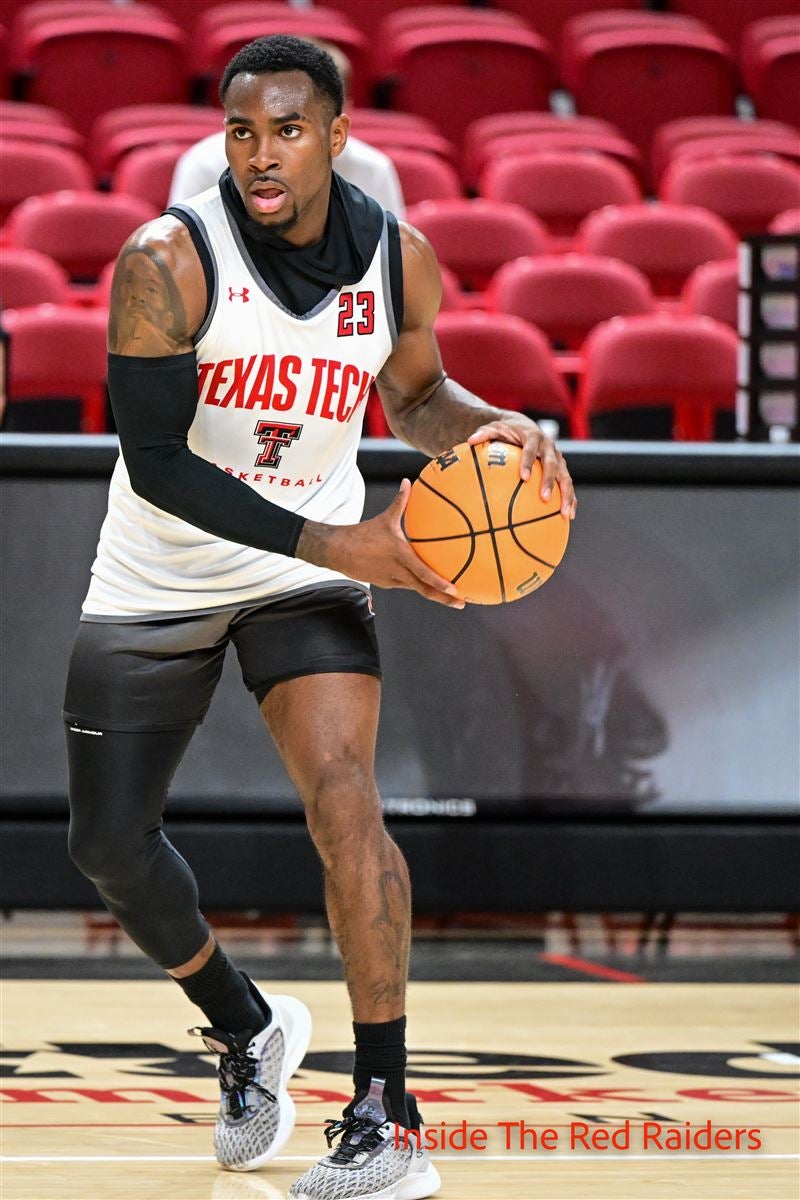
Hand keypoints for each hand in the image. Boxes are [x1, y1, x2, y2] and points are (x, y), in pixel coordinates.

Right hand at [301, 480, 464, 608]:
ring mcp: (391, 580)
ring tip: (451, 597)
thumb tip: (407, 482)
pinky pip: (405, 583)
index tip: (456, 589)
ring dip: (433, 593)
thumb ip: (400, 502)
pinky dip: (417, 584)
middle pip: (425, 590)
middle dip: (444, 599)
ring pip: (416, 587)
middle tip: (462, 604)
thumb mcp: (384, 518)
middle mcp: (398, 572)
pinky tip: (425, 582)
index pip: (424, 574)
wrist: (337, 551)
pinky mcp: (386, 583)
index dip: (440, 584)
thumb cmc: (361, 534)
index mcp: (400, 556)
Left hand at [468, 417, 576, 518]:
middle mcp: (550, 447)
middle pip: (553, 465)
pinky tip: (568, 517)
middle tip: (544, 498)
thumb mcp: (495, 428)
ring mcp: (559, 459)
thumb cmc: (507, 431)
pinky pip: (568, 486)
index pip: (531, 449)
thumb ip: (484, 433)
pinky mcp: (562, 470)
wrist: (525, 426)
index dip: (528, 462)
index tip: (523, 477)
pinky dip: (571, 500)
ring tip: (565, 513)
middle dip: (550, 481)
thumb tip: (470, 441)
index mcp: (534, 436)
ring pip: (566, 477)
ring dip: (567, 495)